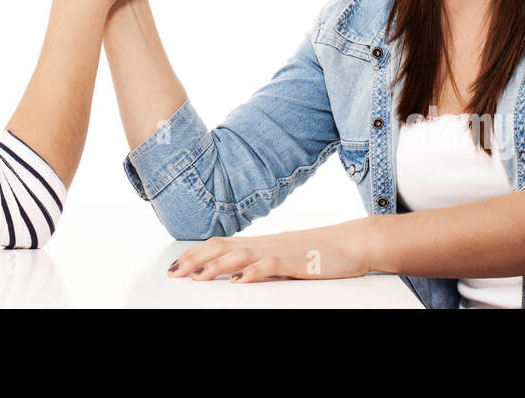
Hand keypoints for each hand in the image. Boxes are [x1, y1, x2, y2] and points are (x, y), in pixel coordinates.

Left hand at [165, 221, 376, 283]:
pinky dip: (252, 273)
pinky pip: (269, 265)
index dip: (195, 254)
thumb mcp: (281, 258)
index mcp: (258, 243)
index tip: (175, 266)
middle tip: (174, 273)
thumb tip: (234, 275)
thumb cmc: (318, 252)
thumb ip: (259, 264)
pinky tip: (240, 281)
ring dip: (216, 266)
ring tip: (197, 277)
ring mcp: (278, 250)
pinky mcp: (294, 261)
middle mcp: (263, 244)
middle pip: (221, 248)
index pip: (219, 244)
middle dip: (195, 260)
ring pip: (240, 255)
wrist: (350, 242)